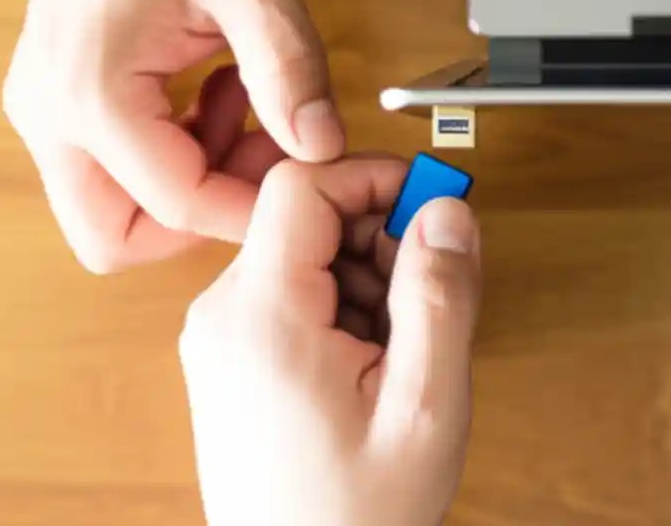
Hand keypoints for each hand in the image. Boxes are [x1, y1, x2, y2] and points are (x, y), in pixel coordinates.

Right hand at [4, 0, 343, 272]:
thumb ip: (289, 70)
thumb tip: (320, 147)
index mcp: (91, 94)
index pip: (178, 206)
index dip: (255, 210)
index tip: (311, 185)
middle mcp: (51, 115)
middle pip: (116, 239)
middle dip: (200, 218)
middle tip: (260, 160)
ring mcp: (47, 110)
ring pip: (116, 210)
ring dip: (192, 183)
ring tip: (245, 108)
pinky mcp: (62, 100)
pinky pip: (118, 169)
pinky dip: (176, 154)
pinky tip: (220, 96)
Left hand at [179, 158, 481, 525]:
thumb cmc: (354, 517)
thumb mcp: (423, 407)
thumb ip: (440, 299)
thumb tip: (448, 210)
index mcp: (261, 317)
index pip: (302, 186)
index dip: (373, 178)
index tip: (430, 202)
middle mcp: (224, 315)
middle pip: (308, 219)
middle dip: (382, 241)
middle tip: (433, 296)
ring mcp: (222, 337)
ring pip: (308, 257)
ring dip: (370, 282)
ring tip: (402, 352)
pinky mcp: (233, 356)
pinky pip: (295, 296)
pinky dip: (346, 311)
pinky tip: (373, 366)